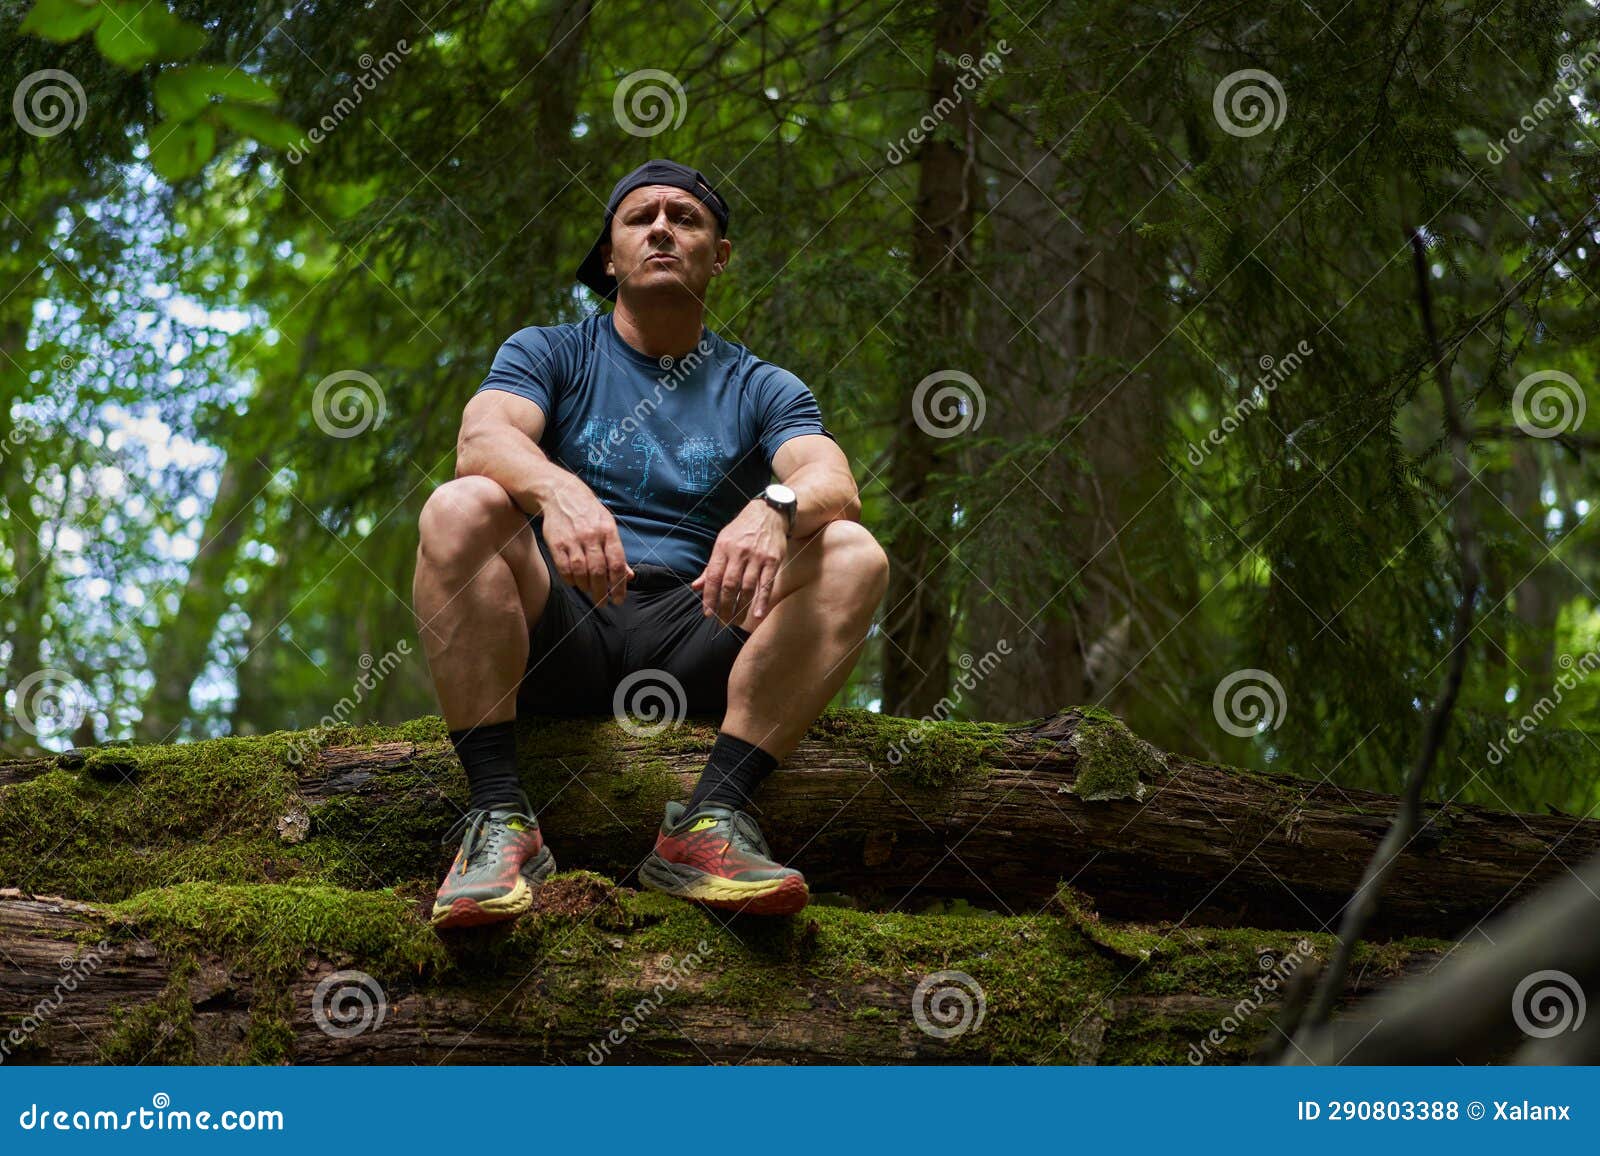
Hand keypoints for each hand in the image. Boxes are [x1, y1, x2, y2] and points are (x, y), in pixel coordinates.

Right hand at [539, 477, 632, 606]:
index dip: (619, 585)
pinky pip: (564, 568)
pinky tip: (574, 582)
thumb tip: (629, 576)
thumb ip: (617, 553)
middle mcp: (591, 535)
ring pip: (581, 572)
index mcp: (608, 531)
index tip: (619, 599)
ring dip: (586, 586)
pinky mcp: (556, 543)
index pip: (617, 563)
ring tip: (589, 590)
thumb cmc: (588, 512)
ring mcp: (573, 539)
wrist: (560, 493)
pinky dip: (570, 580)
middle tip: (603, 602)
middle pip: (599, 571)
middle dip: (602, 592)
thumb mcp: (607, 526)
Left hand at [692, 499, 787, 624]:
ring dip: (741, 607)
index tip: (708, 612)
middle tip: (722, 621)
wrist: (768, 514)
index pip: (713, 576)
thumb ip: (710, 566)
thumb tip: (696, 586)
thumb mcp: (722, 542)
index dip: (709, 596)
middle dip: (725, 606)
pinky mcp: (773, 560)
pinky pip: (766, 584)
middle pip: (729, 585)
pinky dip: (762, 601)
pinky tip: (757, 614)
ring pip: (747, 587)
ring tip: (736, 621)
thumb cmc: (742, 531)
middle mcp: (739, 552)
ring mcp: (757, 557)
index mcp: (723, 548)